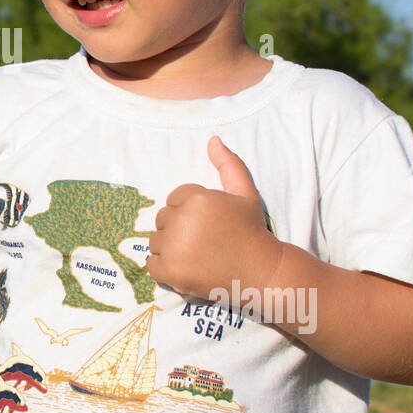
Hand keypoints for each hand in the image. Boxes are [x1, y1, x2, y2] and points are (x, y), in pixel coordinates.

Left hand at [146, 135, 284, 300]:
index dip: (192, 213)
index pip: (174, 199)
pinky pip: (152, 265)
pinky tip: (187, 268)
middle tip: (206, 241)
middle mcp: (183, 220)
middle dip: (180, 229)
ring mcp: (175, 247)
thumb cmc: (252, 231)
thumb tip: (213, 140)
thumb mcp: (245, 193)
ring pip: (156, 241)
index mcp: (196, 198)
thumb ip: (228, 165)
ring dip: (171, 249)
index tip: (210, 225)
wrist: (261, 273)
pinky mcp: (171, 271)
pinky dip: (165, 269)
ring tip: (198, 255)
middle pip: (164, 219)